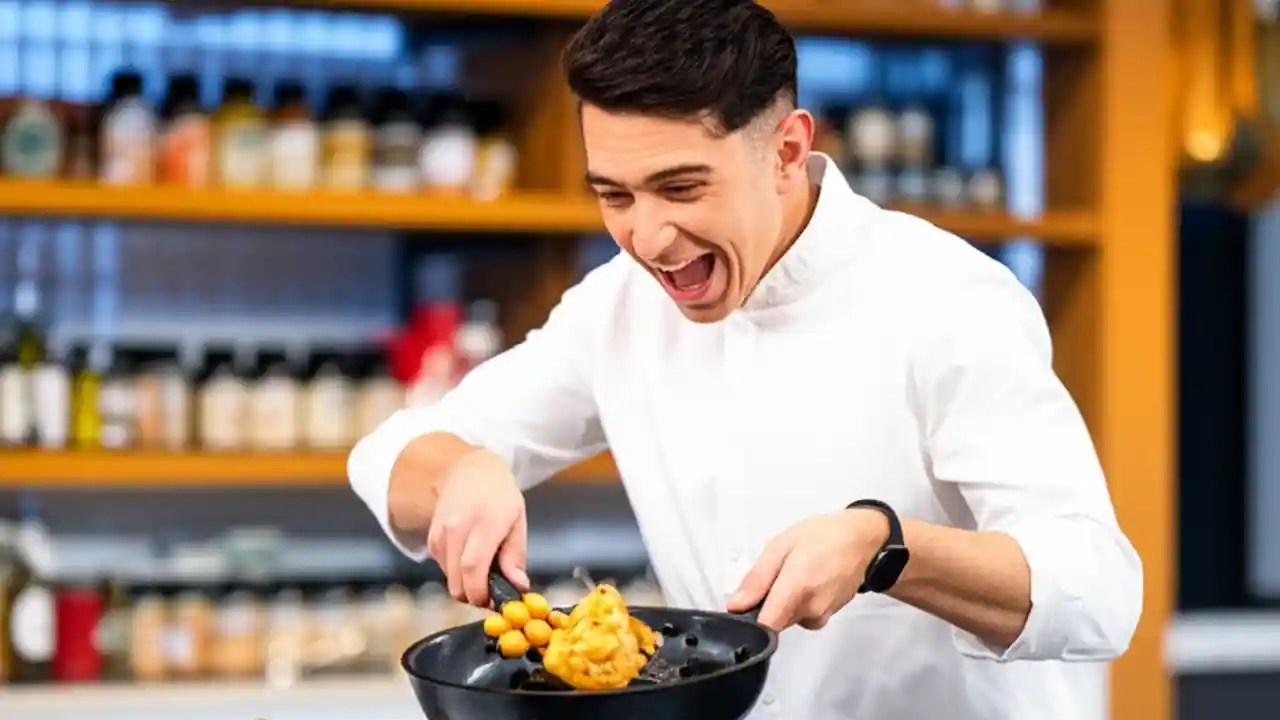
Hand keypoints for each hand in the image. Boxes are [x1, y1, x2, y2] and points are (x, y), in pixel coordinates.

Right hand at [426, 449, 529, 607]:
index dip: (480, 592)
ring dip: (465, 586)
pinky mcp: (431, 538)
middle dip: (473, 596)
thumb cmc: (499, 497)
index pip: (473, 567)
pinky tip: (468, 558)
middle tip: (490, 594)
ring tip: (482, 573)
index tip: (492, 602)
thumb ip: (515, 556)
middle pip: (457, 579)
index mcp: (485, 522)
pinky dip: (455, 573)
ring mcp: (441, 532)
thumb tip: (519, 587)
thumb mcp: (517, 521)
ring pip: (449, 578)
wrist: (469, 471)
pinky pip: (442, 567)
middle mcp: (458, 527)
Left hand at [727, 508, 889, 630]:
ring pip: (788, 619)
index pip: (765, 627)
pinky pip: (803, 616)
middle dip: (767, 603)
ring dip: (783, 602)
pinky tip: (807, 580)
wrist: (862, 540)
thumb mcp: (780, 546)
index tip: (744, 606)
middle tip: (776, 574)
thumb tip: (736, 606)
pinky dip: (799, 602)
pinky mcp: (828, 617)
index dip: (748, 621)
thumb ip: (757, 579)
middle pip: (774, 621)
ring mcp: (822, 616)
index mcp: (796, 590)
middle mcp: (811, 611)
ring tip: (794, 573)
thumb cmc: (822, 536)